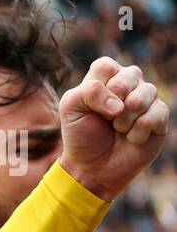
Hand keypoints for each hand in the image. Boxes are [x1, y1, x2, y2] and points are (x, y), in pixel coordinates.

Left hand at [59, 57, 168, 200]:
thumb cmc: (80, 134)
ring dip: (125, 118)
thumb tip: (121, 103)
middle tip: (106, 119)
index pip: (106, 65)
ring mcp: (147, 99)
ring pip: (145, 93)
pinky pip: (157, 114)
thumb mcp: (71, 108)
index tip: (90, 107)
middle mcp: (129, 84)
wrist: (92, 166)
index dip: (98, 88)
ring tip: (117, 129)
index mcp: (105, 77)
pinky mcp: (160, 117)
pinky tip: (131, 139)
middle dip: (113, 102)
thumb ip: (88, 92)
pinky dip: (138, 132)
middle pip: (132, 73)